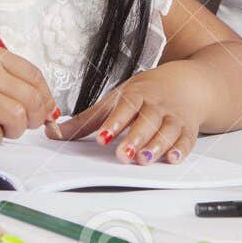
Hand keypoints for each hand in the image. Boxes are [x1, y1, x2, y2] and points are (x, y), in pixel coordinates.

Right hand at [0, 44, 58, 147]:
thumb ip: (3, 78)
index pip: (33, 74)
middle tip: (25, 124)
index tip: (44, 109)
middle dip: (34, 117)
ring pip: (16, 117)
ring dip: (15, 131)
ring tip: (2, 129)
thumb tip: (42, 102)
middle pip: (30, 97)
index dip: (45, 96)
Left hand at [45, 65, 204, 164]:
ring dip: (156, 145)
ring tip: (143, 159)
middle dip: (134, 138)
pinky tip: (172, 158)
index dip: (114, 122)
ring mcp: (173, 117)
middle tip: (122, 155)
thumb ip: (87, 120)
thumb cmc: (146, 93)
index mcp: (136, 95)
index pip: (125, 107)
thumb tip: (53, 133)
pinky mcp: (188, 130)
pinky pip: (186, 140)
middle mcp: (156, 105)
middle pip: (146, 121)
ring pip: (167, 130)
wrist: (186, 83)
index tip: (103, 137)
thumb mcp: (115, 99)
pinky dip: (180, 149)